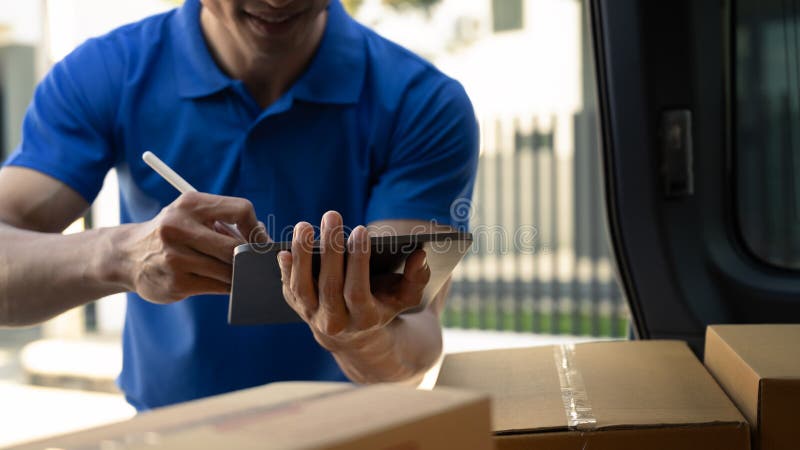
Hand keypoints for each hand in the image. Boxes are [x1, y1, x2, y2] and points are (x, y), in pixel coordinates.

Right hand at [116, 192, 263, 302]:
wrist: (126, 256)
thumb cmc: (171, 233)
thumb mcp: (190, 215)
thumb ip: (223, 221)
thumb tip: (261, 234)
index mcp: (190, 204)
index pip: (241, 210)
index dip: (256, 228)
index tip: (260, 240)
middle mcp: (180, 227)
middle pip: (235, 247)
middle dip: (248, 257)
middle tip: (255, 262)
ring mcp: (176, 257)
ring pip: (227, 270)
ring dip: (238, 274)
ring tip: (241, 273)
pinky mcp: (176, 282)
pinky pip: (217, 286)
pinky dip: (227, 286)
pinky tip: (227, 283)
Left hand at [277, 211, 430, 352]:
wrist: (353, 335)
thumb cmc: (383, 304)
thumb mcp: (405, 296)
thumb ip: (417, 277)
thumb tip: (419, 255)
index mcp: (365, 319)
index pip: (357, 290)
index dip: (358, 262)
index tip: (360, 231)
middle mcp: (336, 322)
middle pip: (329, 286)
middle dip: (331, 249)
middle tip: (332, 216)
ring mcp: (313, 316)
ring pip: (303, 287)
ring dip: (302, 256)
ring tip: (304, 226)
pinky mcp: (297, 307)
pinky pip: (288, 288)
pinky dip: (284, 270)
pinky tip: (283, 250)